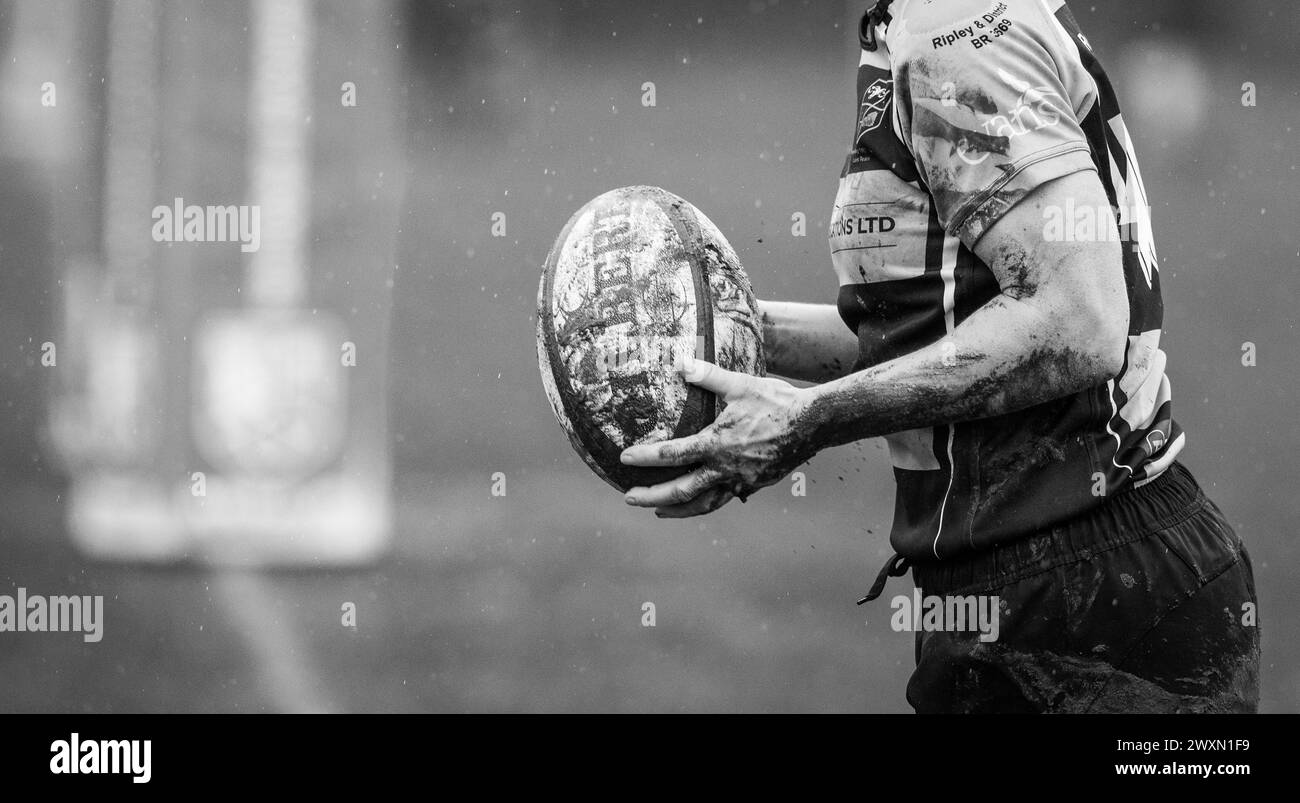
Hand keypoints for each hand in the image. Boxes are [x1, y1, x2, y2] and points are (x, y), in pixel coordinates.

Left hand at [620, 356, 816, 517]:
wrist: (815, 424)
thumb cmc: (776, 401)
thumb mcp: (741, 384)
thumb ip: (708, 376)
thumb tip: (679, 362)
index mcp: (717, 445)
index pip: (672, 455)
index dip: (645, 458)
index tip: (624, 460)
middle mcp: (726, 469)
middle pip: (681, 491)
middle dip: (653, 496)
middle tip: (629, 497)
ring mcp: (741, 481)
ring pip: (703, 504)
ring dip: (678, 510)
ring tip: (659, 511)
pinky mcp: (754, 485)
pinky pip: (725, 499)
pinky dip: (705, 504)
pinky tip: (697, 501)